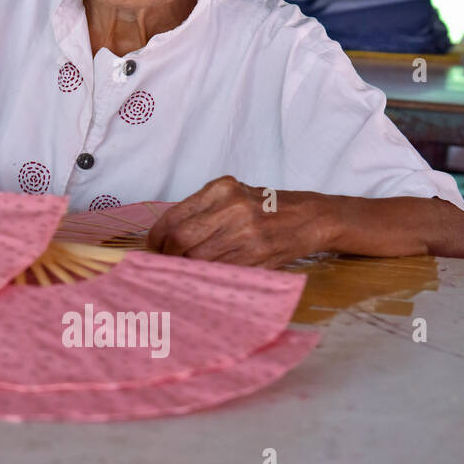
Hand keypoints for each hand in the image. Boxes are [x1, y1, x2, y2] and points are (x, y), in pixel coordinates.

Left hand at [145, 176, 329, 268]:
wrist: (309, 218)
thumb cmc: (263, 207)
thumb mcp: (231, 195)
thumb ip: (199, 211)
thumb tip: (162, 237)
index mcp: (221, 189)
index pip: (173, 218)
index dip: (157, 238)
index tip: (154, 246)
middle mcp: (233, 208)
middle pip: (181, 240)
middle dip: (168, 255)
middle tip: (167, 260)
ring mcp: (246, 234)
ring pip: (198, 259)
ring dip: (187, 268)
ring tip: (187, 268)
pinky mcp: (258, 256)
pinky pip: (221, 270)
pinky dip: (209, 274)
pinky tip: (209, 273)